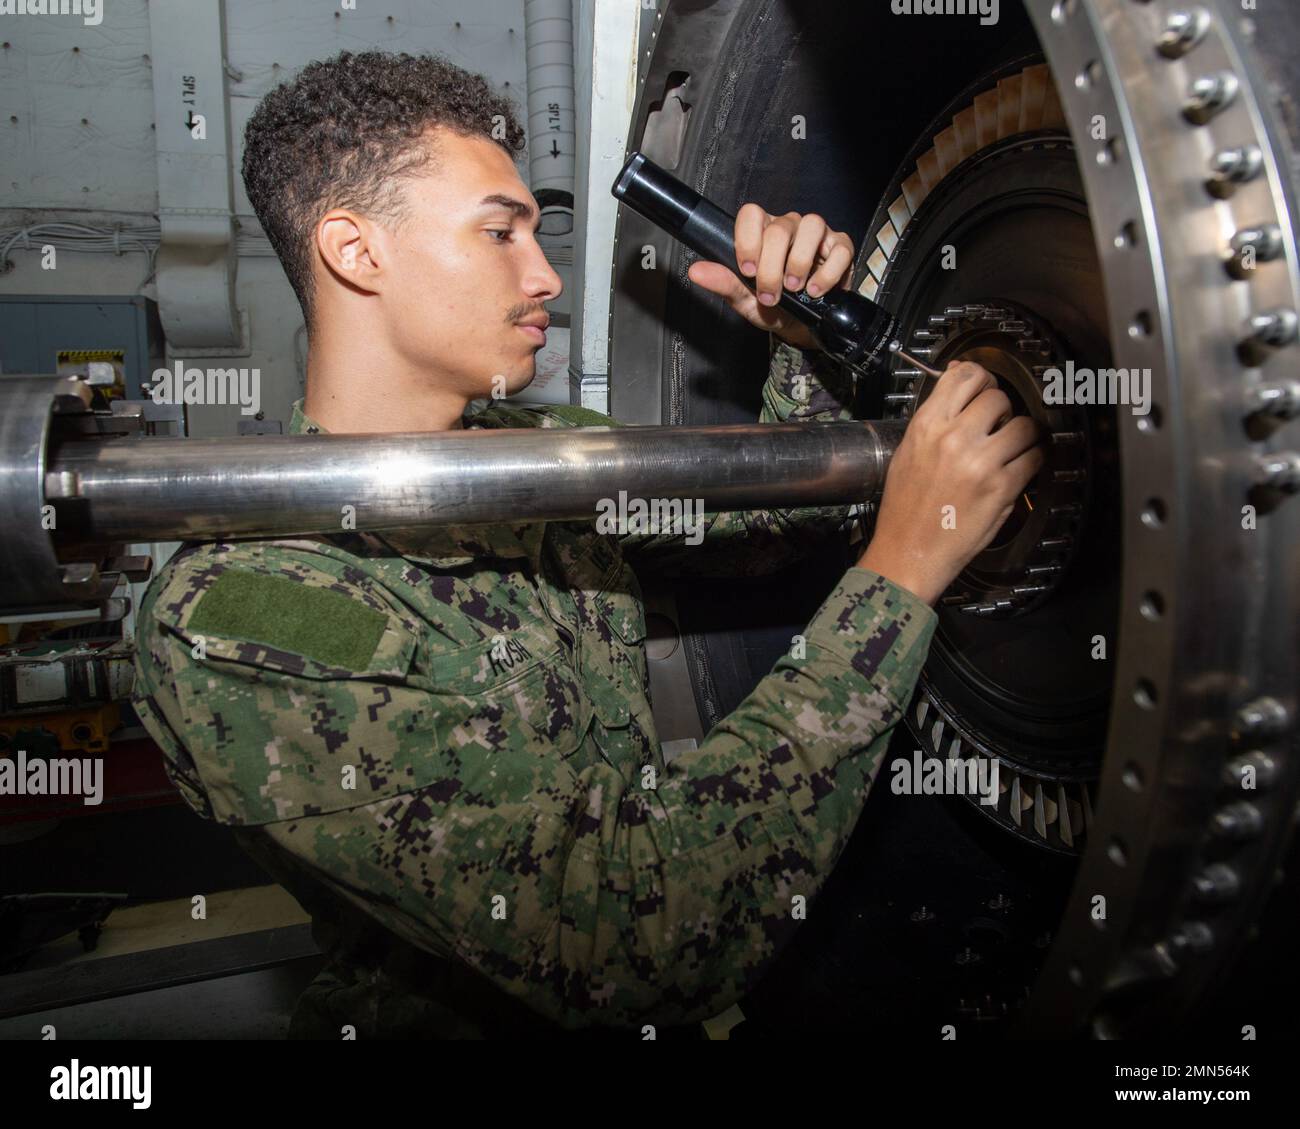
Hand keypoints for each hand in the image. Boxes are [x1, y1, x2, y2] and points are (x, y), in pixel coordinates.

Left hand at [685, 204, 854, 349]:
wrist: (801, 327)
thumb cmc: (773, 307)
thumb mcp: (745, 300)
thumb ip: (723, 283)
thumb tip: (696, 272)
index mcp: (761, 233)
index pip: (751, 214)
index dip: (747, 240)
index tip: (747, 271)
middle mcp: (788, 227)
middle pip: (779, 228)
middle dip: (771, 267)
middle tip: (770, 295)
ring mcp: (816, 235)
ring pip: (811, 226)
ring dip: (800, 262)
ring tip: (795, 288)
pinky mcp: (840, 248)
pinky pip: (839, 249)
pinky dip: (827, 272)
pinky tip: (815, 290)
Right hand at [859, 362, 1044, 604]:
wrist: (908, 552)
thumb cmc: (904, 509)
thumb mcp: (907, 453)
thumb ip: (935, 418)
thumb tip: (955, 381)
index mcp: (926, 426)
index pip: (965, 375)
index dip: (982, 378)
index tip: (985, 389)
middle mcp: (954, 438)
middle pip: (998, 397)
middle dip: (1002, 410)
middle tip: (996, 427)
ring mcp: (981, 462)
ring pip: (1025, 424)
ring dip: (1022, 434)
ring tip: (1010, 449)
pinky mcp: (1002, 487)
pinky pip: (1035, 456)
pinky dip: (1032, 459)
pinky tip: (1018, 468)